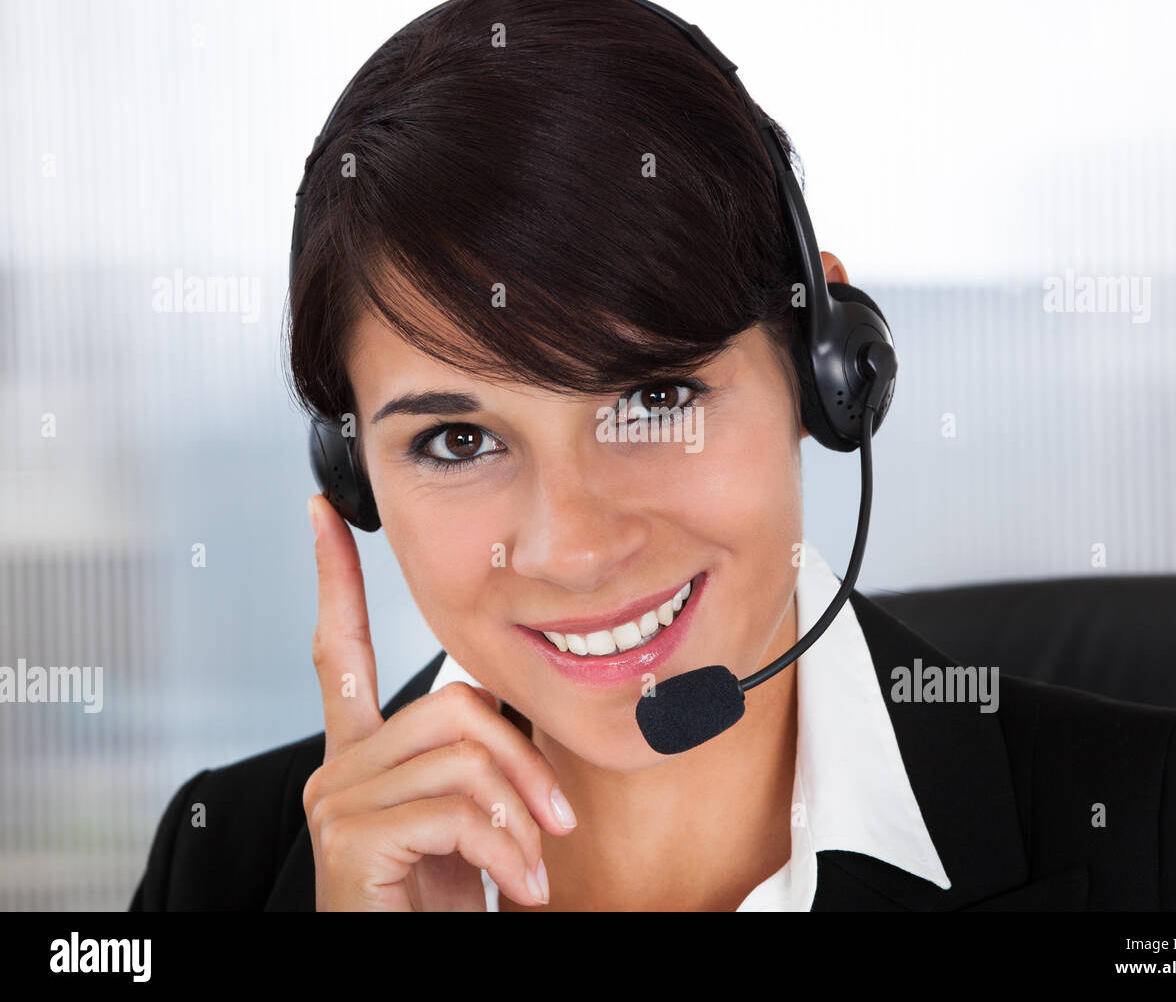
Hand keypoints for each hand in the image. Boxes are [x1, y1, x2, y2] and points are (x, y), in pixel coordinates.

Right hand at [302, 494, 575, 909]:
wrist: (405, 966)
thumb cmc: (441, 901)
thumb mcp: (467, 821)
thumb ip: (475, 761)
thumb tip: (515, 720)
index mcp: (365, 754)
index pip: (340, 651)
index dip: (334, 580)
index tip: (323, 516)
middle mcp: (340, 768)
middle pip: (451, 703)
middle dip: (522, 760)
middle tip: (556, 821)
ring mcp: (339, 802)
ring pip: (463, 753)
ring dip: (520, 812)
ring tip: (533, 864)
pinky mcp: (352, 839)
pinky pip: (457, 808)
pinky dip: (506, 848)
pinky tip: (514, 884)